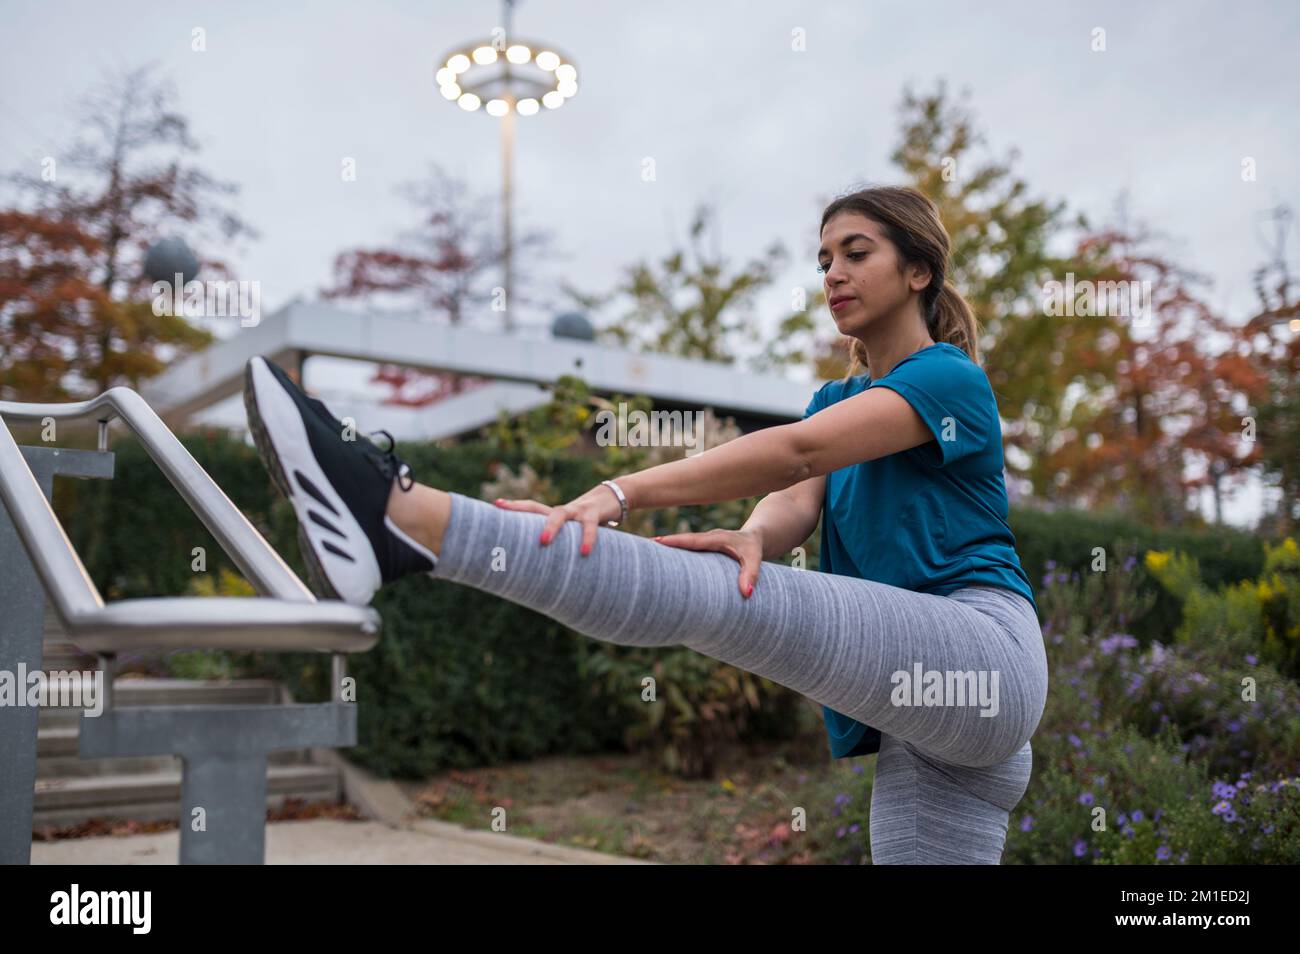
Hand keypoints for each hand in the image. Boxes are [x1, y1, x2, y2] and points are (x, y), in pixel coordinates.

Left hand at [493, 484, 622, 556]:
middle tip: (506, 526)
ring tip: (543, 541)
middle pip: (537, 508)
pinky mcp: (595, 514)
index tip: (496, 504)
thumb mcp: (576, 530)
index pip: (531, 507)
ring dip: (551, 527)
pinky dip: (588, 539)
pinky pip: (590, 527)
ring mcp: (578, 510)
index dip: (514, 506)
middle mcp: (563, 510)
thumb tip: (547, 570)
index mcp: (556, 514)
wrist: (616, 496)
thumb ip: (564, 544)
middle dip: (521, 512)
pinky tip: (584, 552)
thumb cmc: (591, 520)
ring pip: (560, 514)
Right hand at [653, 527, 763, 598]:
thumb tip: (746, 594)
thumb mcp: (756, 558)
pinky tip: (658, 564)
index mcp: (716, 538)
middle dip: (661, 545)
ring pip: (680, 546)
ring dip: (664, 550)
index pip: (692, 540)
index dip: (675, 541)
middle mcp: (706, 539)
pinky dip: (672, 554)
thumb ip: (751, 574)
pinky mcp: (700, 549)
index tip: (657, 542)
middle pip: (680, 541)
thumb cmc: (754, 548)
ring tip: (643, 558)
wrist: (756, 539)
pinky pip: (684, 550)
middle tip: (640, 550)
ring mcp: (702, 543)